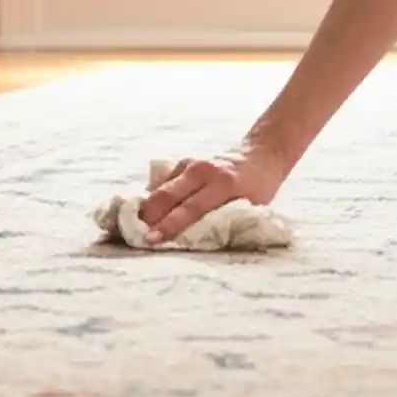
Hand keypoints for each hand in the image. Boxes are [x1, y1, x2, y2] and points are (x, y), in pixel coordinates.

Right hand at [139, 142, 290, 245]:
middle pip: (167, 195)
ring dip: (146, 208)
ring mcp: (191, 163)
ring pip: (160, 187)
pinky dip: (152, 198)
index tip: (151, 241)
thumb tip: (198, 242)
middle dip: (149, 217)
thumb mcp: (251, 206)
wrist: (261, 153)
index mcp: (224, 184)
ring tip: (136, 227)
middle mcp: (204, 171)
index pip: (190, 209)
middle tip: (136, 236)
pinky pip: (162, 182)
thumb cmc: (259, 189)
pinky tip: (147, 212)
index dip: (169, 226)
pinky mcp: (183, 162)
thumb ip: (226, 220)